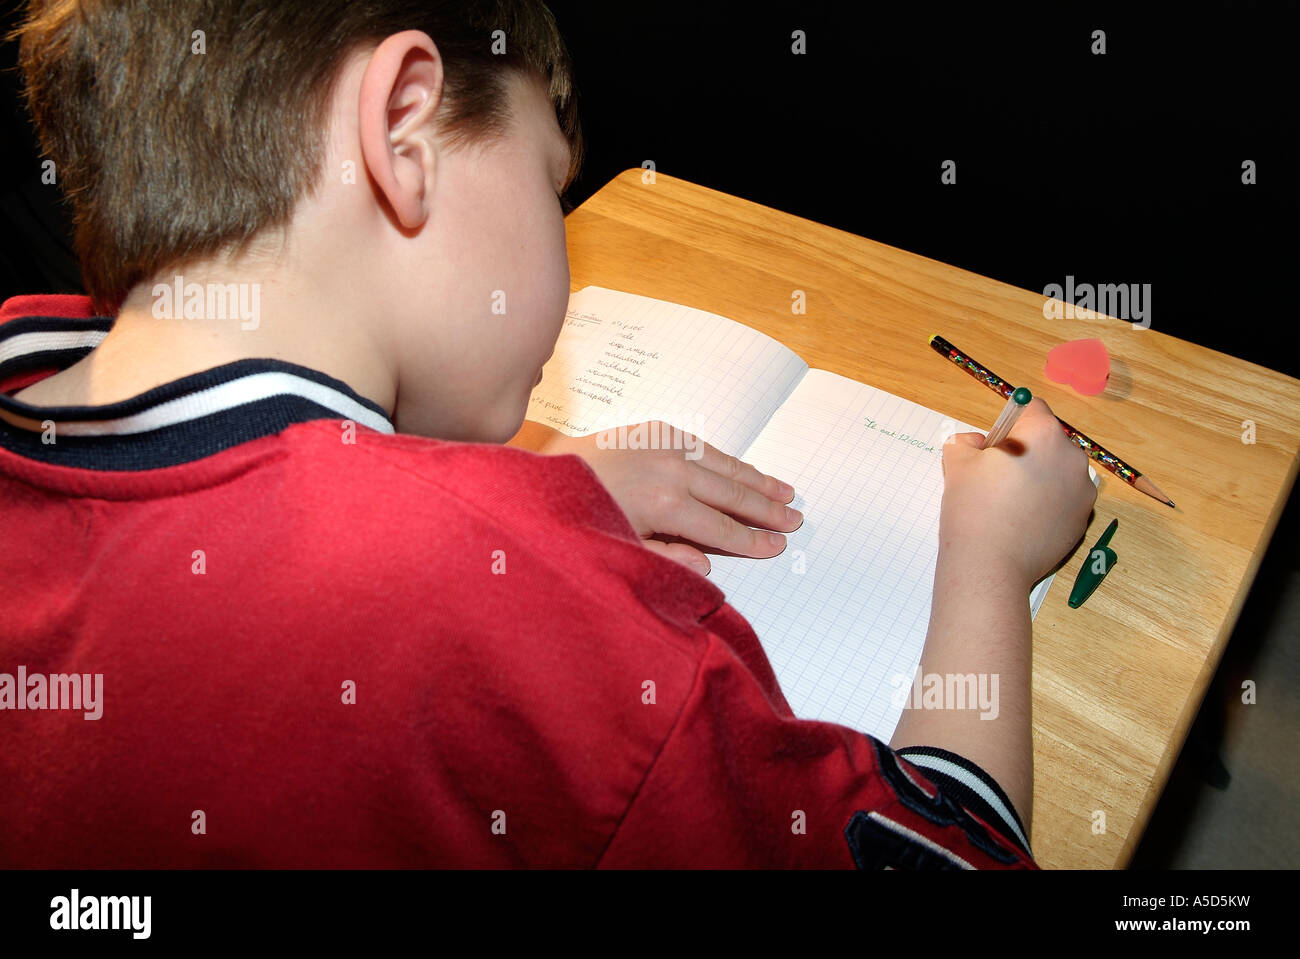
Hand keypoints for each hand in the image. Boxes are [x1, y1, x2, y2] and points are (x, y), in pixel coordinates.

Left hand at [542, 420, 801, 574]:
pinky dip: (724, 457)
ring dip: (755, 478)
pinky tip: (740, 466)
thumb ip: (667, 560)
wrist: (535, 477)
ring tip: (785, 490)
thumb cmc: (573, 520)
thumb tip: (707, 565)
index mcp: (666, 505)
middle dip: (766, 508)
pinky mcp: (651, 431)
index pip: (722, 528)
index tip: (778, 547)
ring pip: (722, 464)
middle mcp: (671, 470)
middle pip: (731, 493)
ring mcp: (663, 446)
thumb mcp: (619, 552)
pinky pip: (700, 444)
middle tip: (795, 519)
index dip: (753, 541)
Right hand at [938, 397, 1096, 586]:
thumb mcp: (957, 464)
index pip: (1032, 408)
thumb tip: (979, 444)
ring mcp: (1083, 489)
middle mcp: (1071, 456)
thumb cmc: (972, 508)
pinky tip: (1026, 522)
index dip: (1010, 424)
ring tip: (1013, 504)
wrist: (990, 565)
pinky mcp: (1084, 518)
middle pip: (1049, 440)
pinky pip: (1066, 498)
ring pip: (1059, 470)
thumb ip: (966, 443)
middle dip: (1028, 451)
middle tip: (1000, 478)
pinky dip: (1050, 503)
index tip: (995, 447)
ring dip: (1041, 477)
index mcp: (1043, 434)